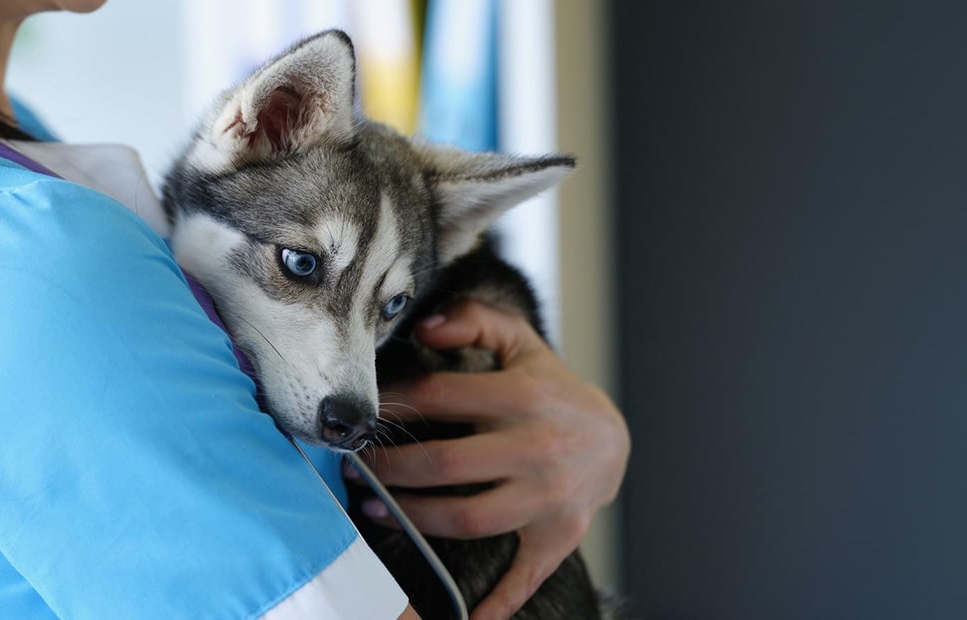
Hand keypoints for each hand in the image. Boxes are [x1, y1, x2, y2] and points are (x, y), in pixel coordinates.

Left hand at [354, 300, 629, 618]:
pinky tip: (464, 616)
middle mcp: (536, 449)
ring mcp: (547, 498)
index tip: (360, 416)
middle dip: (390, 469)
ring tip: (376, 509)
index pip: (440, 398)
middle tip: (355, 469)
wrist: (615, 440)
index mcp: (523, 397)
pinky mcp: (557, 536)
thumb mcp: (520, 345)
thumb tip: (424, 328)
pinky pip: (523, 575)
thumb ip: (473, 322)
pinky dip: (496, 603)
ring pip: (466, 517)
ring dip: (413, 519)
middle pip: (444, 464)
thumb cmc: (551, 391)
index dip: (392, 405)